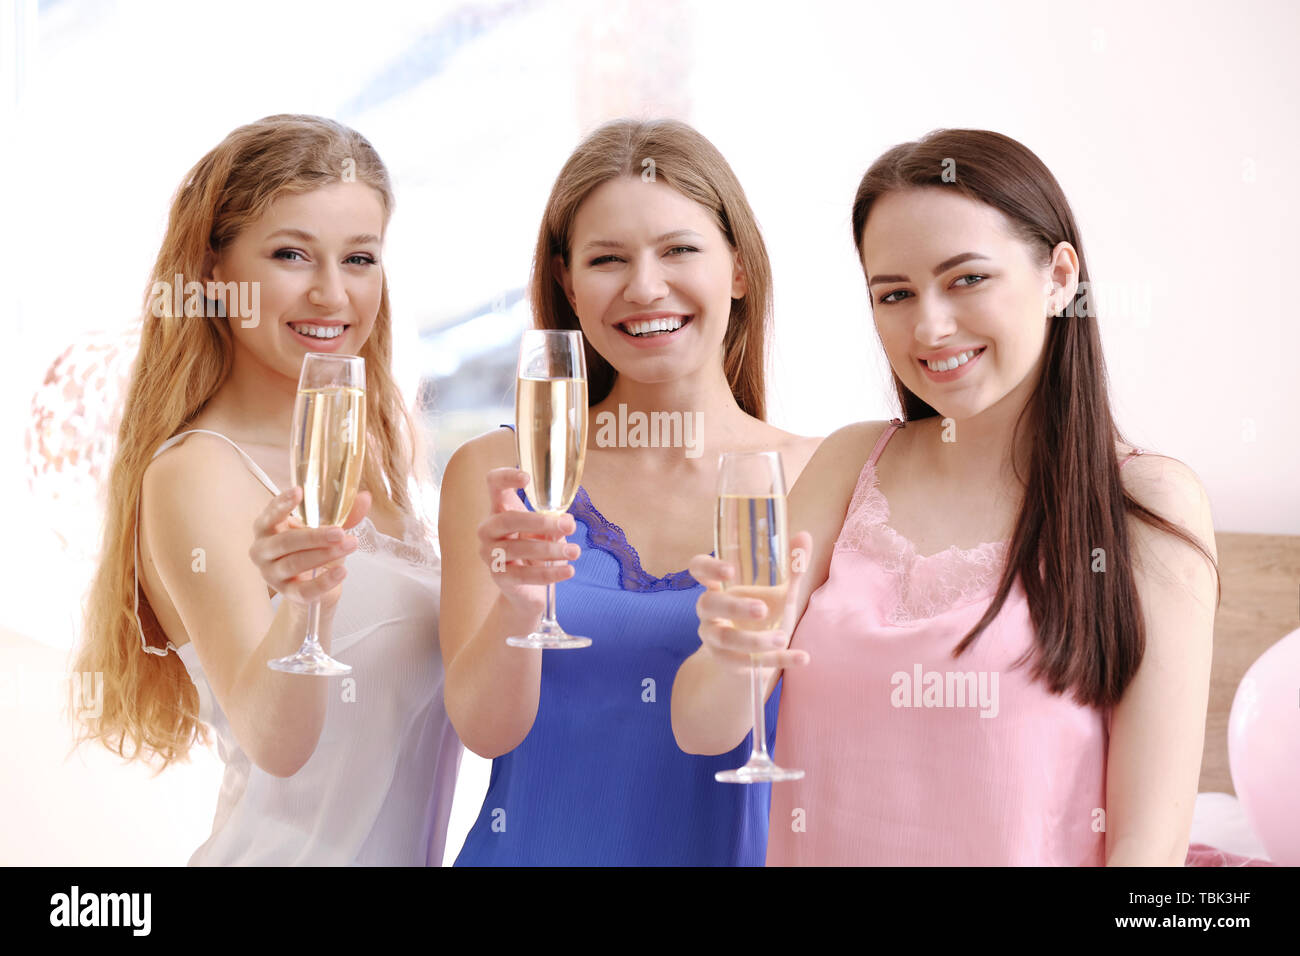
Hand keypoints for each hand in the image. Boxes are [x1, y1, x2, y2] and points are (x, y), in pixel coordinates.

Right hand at [248, 486, 371, 608]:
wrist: (314, 583)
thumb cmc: (313, 548)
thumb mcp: (326, 528)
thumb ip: (344, 514)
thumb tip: (365, 498)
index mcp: (267, 528)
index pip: (270, 514)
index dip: (282, 503)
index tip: (299, 491)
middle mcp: (262, 550)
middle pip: (285, 542)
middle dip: (315, 536)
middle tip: (340, 532)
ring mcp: (271, 573)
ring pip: (295, 564)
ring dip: (325, 555)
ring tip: (349, 545)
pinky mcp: (286, 593)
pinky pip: (304, 590)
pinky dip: (324, 581)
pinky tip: (342, 572)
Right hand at [477, 468, 579, 616]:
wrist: (527, 588)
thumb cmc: (536, 549)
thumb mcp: (546, 531)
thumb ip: (554, 524)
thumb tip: (566, 522)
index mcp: (499, 508)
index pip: (493, 484)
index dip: (506, 477)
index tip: (527, 478)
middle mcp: (488, 529)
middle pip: (508, 519)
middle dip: (540, 521)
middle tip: (569, 525)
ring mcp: (489, 554)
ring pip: (519, 548)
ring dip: (551, 549)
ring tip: (575, 551)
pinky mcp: (499, 577)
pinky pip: (525, 575)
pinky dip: (549, 573)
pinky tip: (568, 571)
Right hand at [690, 531, 812, 673]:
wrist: (755, 657)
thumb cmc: (765, 615)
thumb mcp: (779, 592)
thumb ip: (791, 568)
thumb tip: (804, 536)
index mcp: (719, 588)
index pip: (699, 569)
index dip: (708, 567)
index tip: (730, 569)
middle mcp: (710, 613)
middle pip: (710, 606)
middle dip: (735, 607)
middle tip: (762, 609)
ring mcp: (716, 640)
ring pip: (726, 640)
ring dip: (755, 640)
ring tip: (782, 637)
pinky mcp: (730, 664)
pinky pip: (749, 664)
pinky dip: (778, 661)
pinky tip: (802, 657)